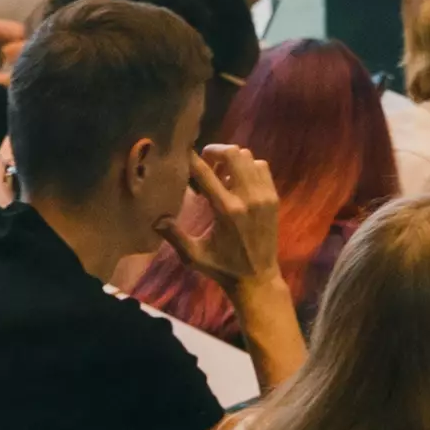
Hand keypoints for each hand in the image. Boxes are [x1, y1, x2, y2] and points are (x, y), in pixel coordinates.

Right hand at [167, 143, 283, 284]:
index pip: (205, 172)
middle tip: (205, 161)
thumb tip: (155, 219)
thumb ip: (174, 236)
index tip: (182, 154)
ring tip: (221, 173)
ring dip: (232, 159)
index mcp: (225, 210)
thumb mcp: (193, 256)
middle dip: (215, 151)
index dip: (191, 159)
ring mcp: (264, 196)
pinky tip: (238, 180)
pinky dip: (249, 166)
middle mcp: (247, 198)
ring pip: (248, 157)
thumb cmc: (222, 268)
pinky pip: (261, 167)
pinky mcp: (274, 198)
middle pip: (232, 154)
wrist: (258, 278)